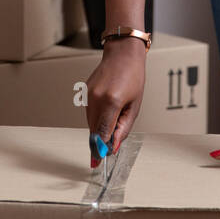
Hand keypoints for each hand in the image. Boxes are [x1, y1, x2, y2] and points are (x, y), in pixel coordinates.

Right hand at [84, 38, 145, 166]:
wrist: (122, 55)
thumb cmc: (133, 77)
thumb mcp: (134, 106)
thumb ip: (123, 128)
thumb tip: (113, 146)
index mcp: (111, 102)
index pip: (102, 133)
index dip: (100, 150)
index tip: (96, 163)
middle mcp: (96, 99)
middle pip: (94, 130)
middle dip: (102, 139)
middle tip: (112, 140)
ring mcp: (88, 95)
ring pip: (90, 123)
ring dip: (100, 127)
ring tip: (116, 112)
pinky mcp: (85, 93)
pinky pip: (89, 113)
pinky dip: (97, 116)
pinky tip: (108, 106)